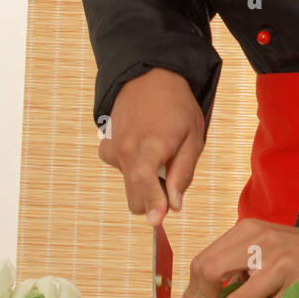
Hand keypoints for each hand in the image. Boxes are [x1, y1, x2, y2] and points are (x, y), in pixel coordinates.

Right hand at [98, 67, 204, 224]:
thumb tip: (175, 205)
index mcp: (149, 146)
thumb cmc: (176, 106)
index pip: (144, 183)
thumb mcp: (193, 137)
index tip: (157, 221)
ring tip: (158, 153)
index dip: (153, 205)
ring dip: (143, 180)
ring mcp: (112, 149)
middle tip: (170, 176)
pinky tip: (142, 146)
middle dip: (153, 198)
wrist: (149, 77)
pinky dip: (132, 166)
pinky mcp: (106, 147)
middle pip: (135, 197)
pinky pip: (121, 169)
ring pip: (129, 185)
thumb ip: (183, 173)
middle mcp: (125, 151)